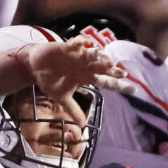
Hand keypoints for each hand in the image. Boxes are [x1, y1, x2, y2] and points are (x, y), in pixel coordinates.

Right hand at [13, 36, 127, 125]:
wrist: (34, 67)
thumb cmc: (50, 80)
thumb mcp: (61, 98)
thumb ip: (73, 109)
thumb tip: (83, 125)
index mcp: (86, 77)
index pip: (107, 82)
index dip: (119, 85)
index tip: (134, 90)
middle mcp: (85, 66)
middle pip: (103, 68)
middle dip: (112, 70)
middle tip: (122, 73)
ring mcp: (77, 56)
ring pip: (93, 55)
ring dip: (100, 57)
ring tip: (107, 61)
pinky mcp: (67, 48)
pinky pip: (76, 43)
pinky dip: (81, 42)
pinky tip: (86, 43)